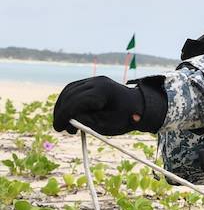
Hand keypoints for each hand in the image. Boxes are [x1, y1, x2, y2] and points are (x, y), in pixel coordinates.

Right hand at [52, 77, 166, 134]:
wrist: (139, 106)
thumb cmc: (125, 118)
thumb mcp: (107, 125)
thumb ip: (87, 121)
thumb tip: (69, 118)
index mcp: (104, 91)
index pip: (76, 102)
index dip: (64, 116)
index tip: (59, 129)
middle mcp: (98, 81)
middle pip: (70, 95)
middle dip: (62, 113)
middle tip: (61, 129)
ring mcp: (95, 79)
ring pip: (69, 91)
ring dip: (63, 107)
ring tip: (67, 125)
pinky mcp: (92, 82)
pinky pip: (73, 90)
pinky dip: (67, 102)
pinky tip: (69, 115)